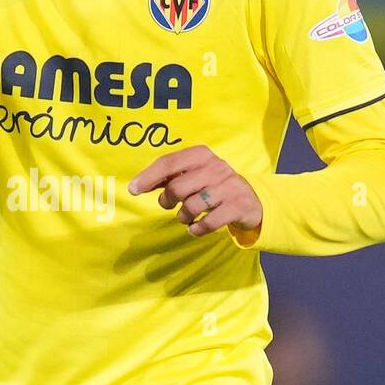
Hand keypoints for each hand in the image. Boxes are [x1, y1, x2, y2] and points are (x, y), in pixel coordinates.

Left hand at [128, 145, 262, 236]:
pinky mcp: (237, 206)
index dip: (148, 177)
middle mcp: (216, 167)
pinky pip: (208, 222)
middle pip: (177, 187)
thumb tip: (139, 184)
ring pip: (191, 206)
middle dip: (167, 201)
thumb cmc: (213, 186)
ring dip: (183, 217)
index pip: (169, 163)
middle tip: (169, 205)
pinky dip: (196, 229)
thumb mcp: (194, 175)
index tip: (133, 189)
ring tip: (186, 217)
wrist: (252, 200)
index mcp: (201, 155)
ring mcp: (229, 187)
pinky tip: (196, 228)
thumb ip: (168, 177)